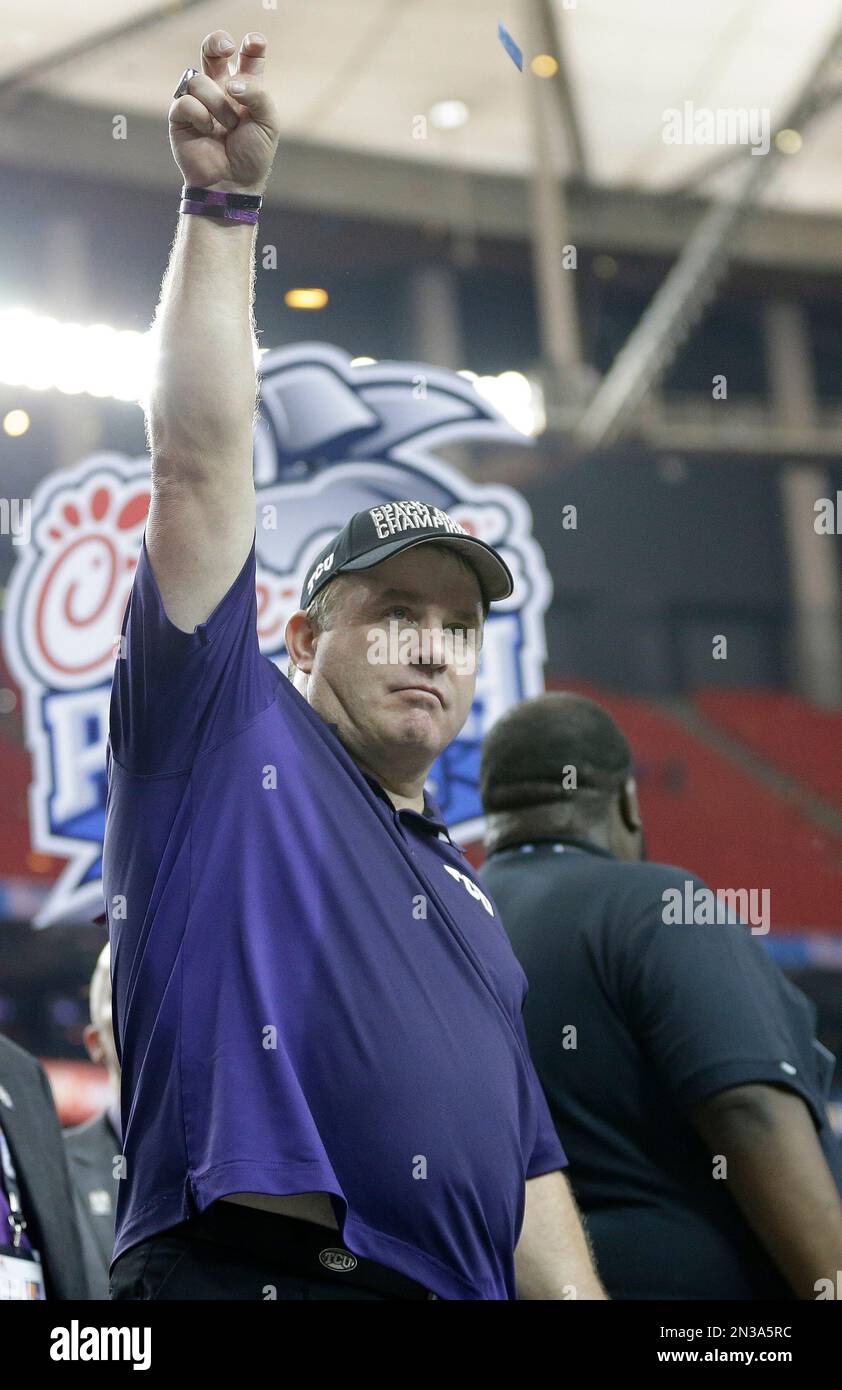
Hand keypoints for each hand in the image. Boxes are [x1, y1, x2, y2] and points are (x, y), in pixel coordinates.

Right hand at [168, 30, 280, 194]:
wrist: (232, 183)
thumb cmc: (253, 155)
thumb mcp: (268, 123)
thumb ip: (257, 94)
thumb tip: (231, 83)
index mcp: (246, 89)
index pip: (248, 57)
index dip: (251, 45)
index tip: (254, 43)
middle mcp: (221, 91)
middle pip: (213, 52)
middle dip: (216, 42)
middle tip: (226, 48)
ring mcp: (199, 101)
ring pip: (200, 80)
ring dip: (217, 104)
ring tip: (227, 127)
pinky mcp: (180, 115)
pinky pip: (186, 100)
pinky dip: (200, 116)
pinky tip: (208, 132)